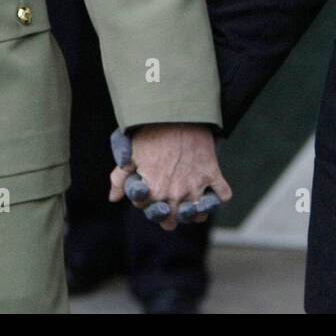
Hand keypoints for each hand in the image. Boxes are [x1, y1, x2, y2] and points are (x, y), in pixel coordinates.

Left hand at [107, 124, 231, 230]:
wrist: (176, 114)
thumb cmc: (150, 133)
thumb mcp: (130, 155)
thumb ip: (120, 179)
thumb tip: (114, 198)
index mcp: (153, 192)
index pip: (149, 212)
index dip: (146, 202)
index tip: (148, 191)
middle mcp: (175, 194)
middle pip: (171, 221)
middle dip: (167, 216)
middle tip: (167, 204)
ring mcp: (196, 186)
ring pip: (197, 215)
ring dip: (192, 212)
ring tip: (188, 204)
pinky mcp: (213, 174)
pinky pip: (222, 195)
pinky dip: (218, 196)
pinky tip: (211, 191)